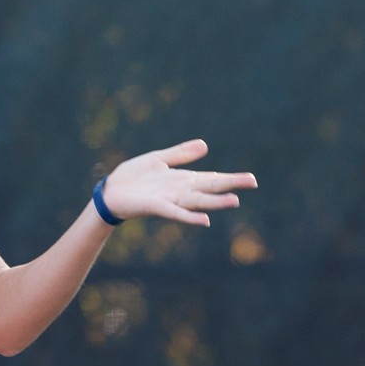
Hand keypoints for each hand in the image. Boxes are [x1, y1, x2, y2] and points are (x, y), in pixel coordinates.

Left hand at [99, 139, 256, 226]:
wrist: (111, 191)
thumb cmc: (134, 177)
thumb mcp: (159, 159)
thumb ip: (181, 154)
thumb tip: (205, 145)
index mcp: (183, 180)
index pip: (211, 179)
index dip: (230, 179)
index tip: (251, 179)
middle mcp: (180, 191)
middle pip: (210, 189)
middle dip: (230, 186)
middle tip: (252, 183)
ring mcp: (170, 200)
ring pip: (197, 202)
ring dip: (215, 203)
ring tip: (234, 201)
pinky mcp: (157, 207)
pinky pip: (176, 213)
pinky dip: (190, 216)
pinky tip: (205, 220)